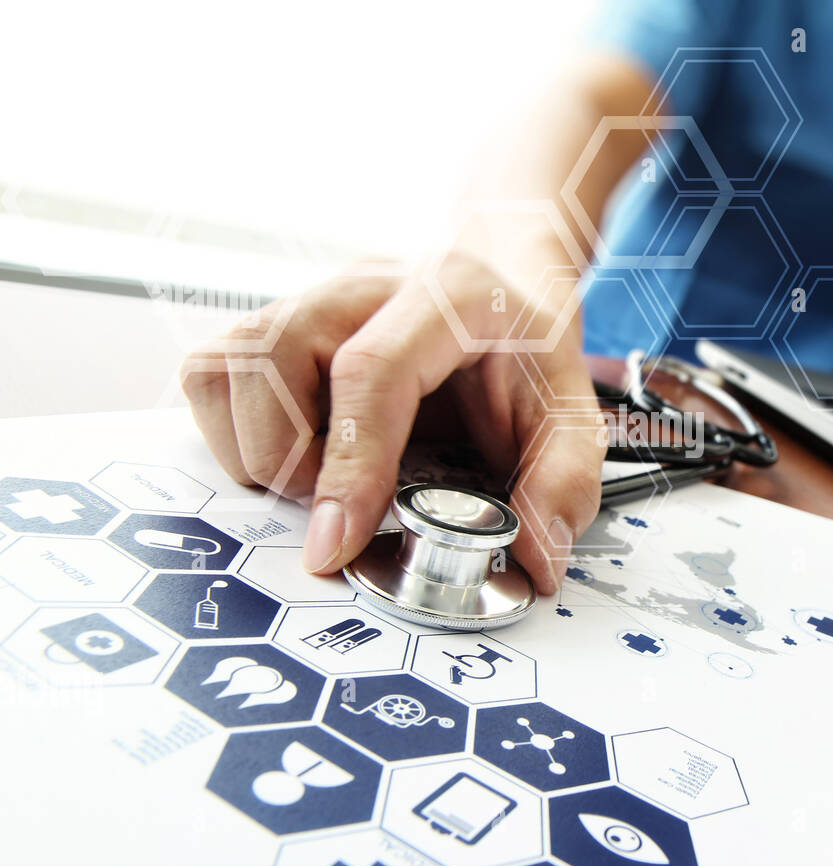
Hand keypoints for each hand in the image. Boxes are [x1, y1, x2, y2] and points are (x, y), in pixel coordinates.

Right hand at [180, 254, 602, 594]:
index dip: (348, 464)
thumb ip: (565, 484)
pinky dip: (234, 432)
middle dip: (298, 463)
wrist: (502, 287)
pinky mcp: (275, 324)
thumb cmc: (527, 352)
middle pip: (274, 358)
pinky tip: (298, 453)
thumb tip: (535, 562)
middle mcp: (365, 286)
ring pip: (225, 366)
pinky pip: (208, 374)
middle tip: (352, 503)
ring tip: (324, 480)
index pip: (370, 370)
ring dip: (259, 449)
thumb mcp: (574, 412)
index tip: (336, 544)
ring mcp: (310, 298)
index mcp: (447, 295)